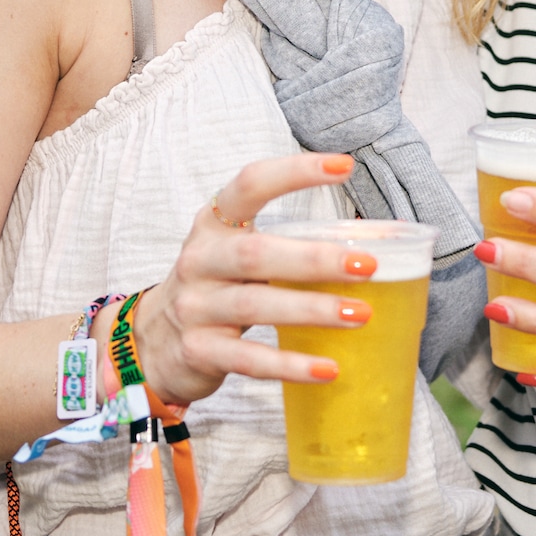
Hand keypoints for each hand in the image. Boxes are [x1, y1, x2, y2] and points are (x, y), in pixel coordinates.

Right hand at [128, 153, 379, 406]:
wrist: (154, 343)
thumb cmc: (217, 288)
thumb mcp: (237, 255)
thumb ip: (289, 245)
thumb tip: (380, 243)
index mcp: (215, 224)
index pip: (250, 185)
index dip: (295, 172)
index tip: (344, 166)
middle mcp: (199, 260)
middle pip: (256, 254)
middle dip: (314, 259)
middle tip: (368, 265)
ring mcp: (195, 307)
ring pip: (254, 305)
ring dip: (311, 310)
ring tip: (361, 314)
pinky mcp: (198, 351)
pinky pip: (248, 359)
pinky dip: (289, 365)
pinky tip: (327, 369)